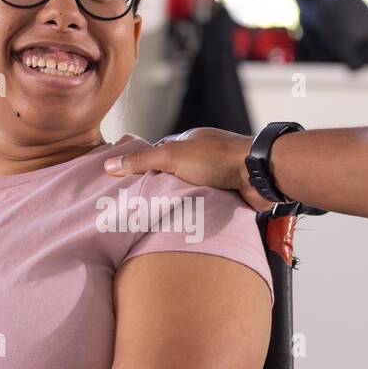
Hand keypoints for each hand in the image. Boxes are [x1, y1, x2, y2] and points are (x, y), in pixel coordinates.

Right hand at [104, 127, 270, 211]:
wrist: (258, 174)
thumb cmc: (218, 158)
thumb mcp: (172, 156)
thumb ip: (141, 160)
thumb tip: (109, 165)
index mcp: (191, 142)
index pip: (160, 154)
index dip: (143, 167)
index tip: (127, 185)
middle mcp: (205, 158)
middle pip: (175, 176)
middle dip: (162, 190)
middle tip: (140, 210)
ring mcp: (218, 176)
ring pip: (192, 193)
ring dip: (181, 205)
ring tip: (159, 223)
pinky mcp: (230, 195)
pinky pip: (209, 206)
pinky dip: (199, 215)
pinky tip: (187, 226)